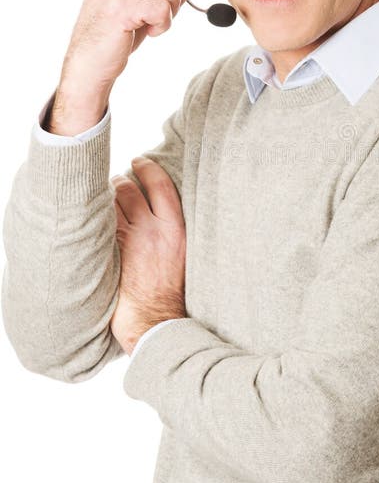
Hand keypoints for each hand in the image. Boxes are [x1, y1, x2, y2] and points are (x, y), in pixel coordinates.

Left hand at [110, 156, 186, 355]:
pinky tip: (91, 218)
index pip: (160, 184)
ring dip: (104, 195)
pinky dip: (95, 216)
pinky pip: (99, 222)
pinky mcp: (112, 252)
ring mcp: (130, 240)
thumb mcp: (183, 255)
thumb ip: (172, 231)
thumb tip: (159, 211)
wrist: (155, 321)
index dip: (147, 167)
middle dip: (120, 180)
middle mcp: (153, 229)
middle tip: (115, 181)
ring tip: (101, 198)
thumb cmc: (171, 292)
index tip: (139, 161)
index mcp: (175, 228)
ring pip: (110, 203)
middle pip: (130, 189)